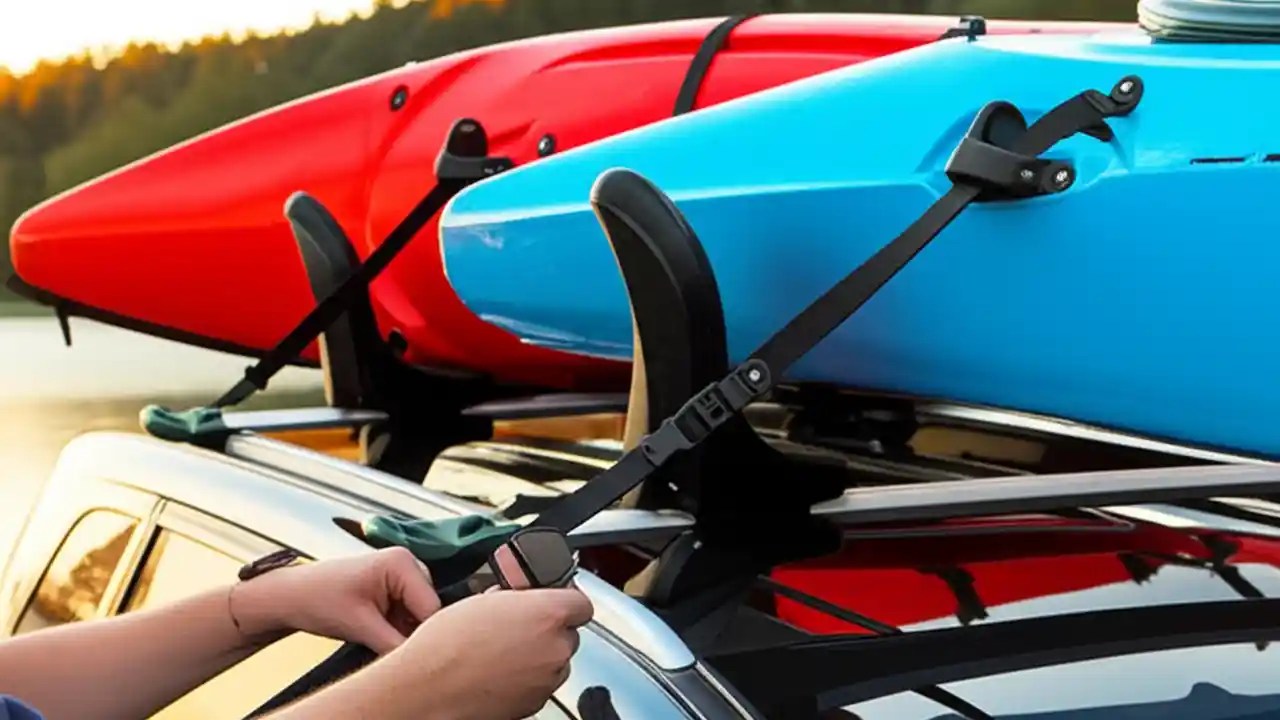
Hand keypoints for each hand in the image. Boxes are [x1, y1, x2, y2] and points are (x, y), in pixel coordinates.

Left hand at [232, 547, 441, 653]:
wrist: (291, 596)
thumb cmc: (318, 600)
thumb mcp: (360, 626)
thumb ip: (396, 645)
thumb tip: (419, 663)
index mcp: (402, 562)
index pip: (432, 607)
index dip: (424, 636)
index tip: (411, 658)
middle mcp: (408, 563)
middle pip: (429, 610)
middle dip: (414, 633)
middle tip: (390, 648)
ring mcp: (402, 574)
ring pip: (420, 615)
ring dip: (406, 632)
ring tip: (380, 639)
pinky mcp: (395, 587)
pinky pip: (409, 614)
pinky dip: (399, 629)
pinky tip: (380, 635)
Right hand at [389, 587, 593, 719]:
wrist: (428, 687)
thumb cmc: (447, 644)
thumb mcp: (483, 600)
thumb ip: (516, 598)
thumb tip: (522, 598)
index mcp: (548, 614)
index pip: (582, 603)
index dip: (565, 602)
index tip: (554, 602)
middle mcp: (555, 648)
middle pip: (569, 634)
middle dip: (548, 630)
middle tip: (518, 629)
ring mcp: (547, 679)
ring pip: (556, 661)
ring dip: (539, 656)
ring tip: (504, 653)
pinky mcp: (535, 703)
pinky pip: (541, 684)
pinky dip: (528, 678)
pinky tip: (500, 672)